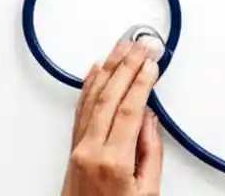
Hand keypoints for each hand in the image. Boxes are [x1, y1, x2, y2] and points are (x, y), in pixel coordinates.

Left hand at [62, 40, 162, 195]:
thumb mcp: (148, 191)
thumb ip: (150, 151)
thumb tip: (148, 119)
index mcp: (112, 161)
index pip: (129, 108)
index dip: (141, 81)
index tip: (152, 62)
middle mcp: (90, 150)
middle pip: (109, 96)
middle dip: (126, 65)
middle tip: (140, 45)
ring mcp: (78, 148)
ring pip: (92, 98)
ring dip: (108, 68)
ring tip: (121, 48)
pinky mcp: (73, 149)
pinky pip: (81, 109)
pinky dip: (89, 86)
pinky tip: (96, 71)